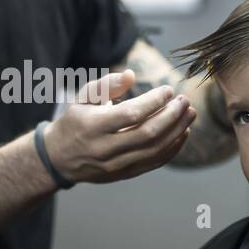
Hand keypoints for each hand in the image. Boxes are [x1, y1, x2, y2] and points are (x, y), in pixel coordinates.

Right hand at [42, 70, 196, 183]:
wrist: (59, 158)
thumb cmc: (74, 121)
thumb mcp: (82, 98)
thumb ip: (106, 85)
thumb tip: (131, 75)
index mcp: (93, 126)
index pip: (131, 114)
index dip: (153, 102)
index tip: (168, 90)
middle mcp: (104, 148)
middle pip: (147, 134)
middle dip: (171, 116)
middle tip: (184, 101)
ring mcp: (115, 165)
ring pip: (154, 150)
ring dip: (177, 131)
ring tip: (189, 114)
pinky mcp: (123, 174)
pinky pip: (153, 163)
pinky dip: (172, 148)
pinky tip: (182, 132)